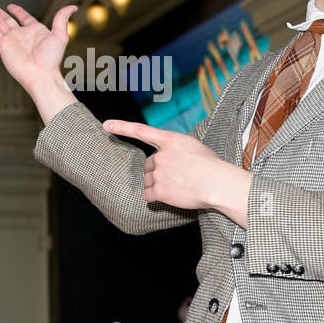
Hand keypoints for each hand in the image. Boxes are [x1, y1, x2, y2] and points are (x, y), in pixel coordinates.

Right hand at [0, 0, 75, 93]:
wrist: (41, 75)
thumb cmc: (52, 59)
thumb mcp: (60, 35)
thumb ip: (62, 19)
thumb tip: (73, 6)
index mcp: (34, 31)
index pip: (23, 18)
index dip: (17, 11)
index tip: (10, 6)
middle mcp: (21, 35)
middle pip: (6, 18)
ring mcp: (11, 40)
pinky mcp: (3, 45)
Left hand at [102, 119, 247, 216]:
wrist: (217, 183)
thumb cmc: (212, 166)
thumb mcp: (194, 147)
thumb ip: (177, 149)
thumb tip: (173, 159)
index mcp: (170, 140)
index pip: (141, 131)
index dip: (122, 127)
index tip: (107, 124)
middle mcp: (160, 155)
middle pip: (148, 165)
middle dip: (158, 171)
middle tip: (177, 176)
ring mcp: (158, 173)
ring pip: (148, 181)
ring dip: (158, 185)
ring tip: (178, 186)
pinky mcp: (158, 191)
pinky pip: (148, 196)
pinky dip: (156, 198)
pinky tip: (171, 196)